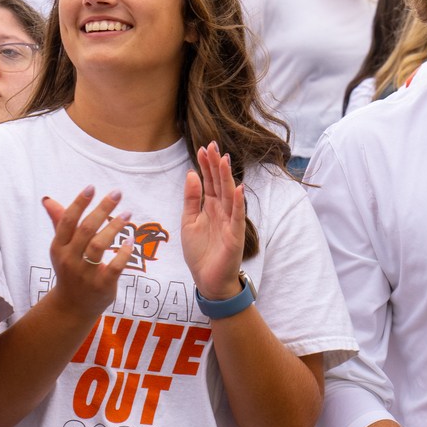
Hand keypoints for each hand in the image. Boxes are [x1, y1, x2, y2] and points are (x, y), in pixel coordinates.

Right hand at [41, 186, 132, 312]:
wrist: (72, 307)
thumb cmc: (69, 270)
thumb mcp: (61, 248)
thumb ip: (59, 223)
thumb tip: (48, 199)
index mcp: (58, 248)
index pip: (67, 221)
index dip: (79, 203)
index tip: (92, 187)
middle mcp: (69, 260)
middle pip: (85, 230)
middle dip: (102, 209)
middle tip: (117, 193)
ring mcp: (85, 274)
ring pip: (99, 246)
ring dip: (114, 227)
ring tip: (127, 214)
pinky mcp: (101, 286)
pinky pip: (114, 267)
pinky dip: (124, 253)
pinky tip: (131, 241)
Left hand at [179, 143, 245, 301]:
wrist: (208, 281)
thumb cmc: (200, 253)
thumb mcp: (188, 222)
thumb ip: (191, 199)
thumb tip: (192, 174)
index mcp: (210, 207)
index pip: (209, 182)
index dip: (206, 166)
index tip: (202, 148)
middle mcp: (222, 211)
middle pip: (219, 183)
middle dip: (216, 165)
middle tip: (212, 145)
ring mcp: (230, 222)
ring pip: (228, 195)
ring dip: (227, 177)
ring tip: (223, 159)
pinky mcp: (235, 235)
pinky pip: (237, 216)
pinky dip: (237, 202)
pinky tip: (237, 187)